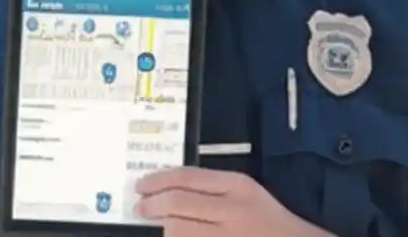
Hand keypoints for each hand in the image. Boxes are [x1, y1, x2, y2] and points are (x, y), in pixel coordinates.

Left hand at [133, 166, 332, 236]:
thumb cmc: (267, 219)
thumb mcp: (245, 192)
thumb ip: (212, 187)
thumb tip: (168, 188)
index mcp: (237, 186)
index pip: (187, 177)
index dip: (158, 181)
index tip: (142, 185)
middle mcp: (232, 210)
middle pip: (177, 203)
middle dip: (151, 205)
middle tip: (139, 207)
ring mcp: (227, 236)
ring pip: (178, 230)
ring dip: (163, 228)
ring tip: (158, 225)